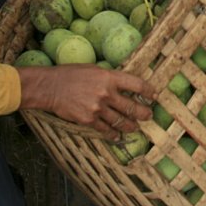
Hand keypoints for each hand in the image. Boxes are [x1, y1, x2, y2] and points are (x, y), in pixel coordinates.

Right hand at [17, 65, 155, 138]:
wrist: (51, 87)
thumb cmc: (71, 74)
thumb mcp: (94, 69)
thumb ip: (110, 77)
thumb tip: (123, 84)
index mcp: (109, 77)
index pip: (136, 84)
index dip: (148, 91)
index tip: (154, 95)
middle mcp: (106, 93)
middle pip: (131, 106)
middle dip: (143, 113)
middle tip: (149, 115)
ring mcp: (98, 108)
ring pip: (121, 120)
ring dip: (131, 125)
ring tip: (136, 127)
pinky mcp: (88, 120)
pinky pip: (105, 129)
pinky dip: (113, 134)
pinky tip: (118, 135)